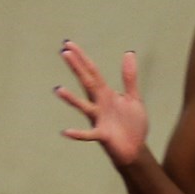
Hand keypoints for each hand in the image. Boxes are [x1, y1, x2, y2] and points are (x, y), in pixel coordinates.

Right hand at [55, 41, 148, 167]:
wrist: (136, 149)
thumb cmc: (132, 123)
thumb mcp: (133, 97)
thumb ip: (129, 77)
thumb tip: (129, 53)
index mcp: (106, 94)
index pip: (92, 72)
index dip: (82, 58)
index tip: (69, 44)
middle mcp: (99, 104)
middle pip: (87, 83)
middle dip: (77, 68)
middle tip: (64, 52)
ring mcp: (99, 120)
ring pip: (84, 107)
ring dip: (71, 99)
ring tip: (58, 89)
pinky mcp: (102, 135)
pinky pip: (88, 134)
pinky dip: (78, 133)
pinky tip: (65, 131)